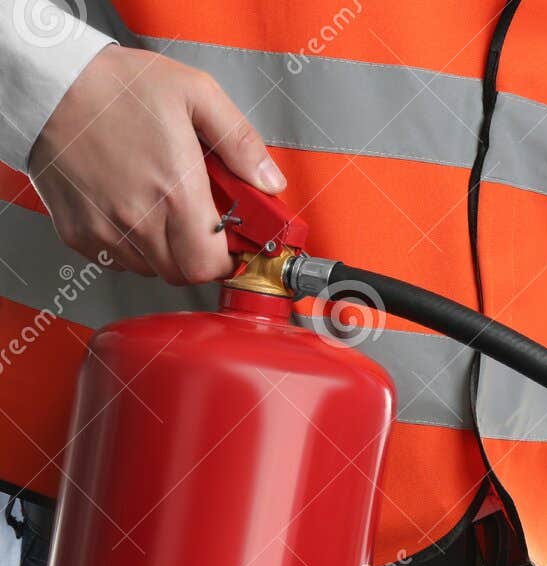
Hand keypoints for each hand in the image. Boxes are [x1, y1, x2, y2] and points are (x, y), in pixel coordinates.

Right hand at [28, 44, 284, 283]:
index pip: (211, 265)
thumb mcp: (197, 95)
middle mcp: (138, 218)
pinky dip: (131, 246)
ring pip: (150, 269)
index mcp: (175, 191)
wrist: (50, 83)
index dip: (228, 259)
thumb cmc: (116, 85)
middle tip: (201, 223)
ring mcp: (104, 229)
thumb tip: (270, 180)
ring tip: (163, 207)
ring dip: (166, 250)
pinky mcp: (77, 231)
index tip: (231, 241)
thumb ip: (241, 143)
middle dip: (200, 256)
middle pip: (183, 274)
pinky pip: (116, 260)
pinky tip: (133, 209)